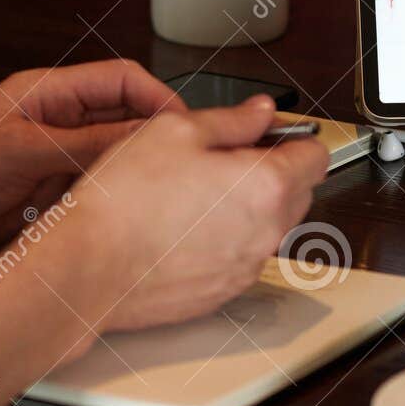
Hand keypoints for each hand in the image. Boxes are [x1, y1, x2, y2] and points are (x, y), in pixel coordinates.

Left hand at [0, 60, 181, 278]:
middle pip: (130, 118)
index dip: (162, 100)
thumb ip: (88, 143)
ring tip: (169, 193)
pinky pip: (101, 193)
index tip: (188, 132)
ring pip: (120, 158)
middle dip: (161, 136)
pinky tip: (133, 217)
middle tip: (190, 164)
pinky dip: (120, 202)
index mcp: (49, 93)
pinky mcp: (53, 199)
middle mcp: (59, 123)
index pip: (126, 80)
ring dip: (141, 173)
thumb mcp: (22, 152)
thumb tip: (151, 138)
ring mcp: (58, 161)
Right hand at [39, 94, 328, 336]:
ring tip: (196, 193)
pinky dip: (225, 240)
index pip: (316, 155)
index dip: (293, 137)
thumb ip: (231, 119)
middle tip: (225, 158)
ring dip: (249, 207)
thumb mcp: (174, 131)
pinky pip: (240, 257)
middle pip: (299, 192)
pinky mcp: (223, 292)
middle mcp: (267, 232)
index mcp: (266, 185)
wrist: (88, 269)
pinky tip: (183, 227)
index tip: (269, 133)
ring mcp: (247, 267)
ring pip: (269, 226)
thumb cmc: (124, 203)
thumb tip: (260, 113)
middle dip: (274, 171)